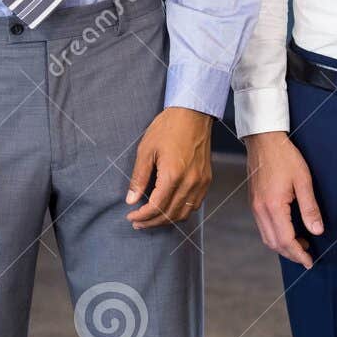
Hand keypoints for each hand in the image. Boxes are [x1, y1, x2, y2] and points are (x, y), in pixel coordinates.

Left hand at [125, 107, 212, 228]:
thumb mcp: (146, 150)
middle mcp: (190, 181)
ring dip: (166, 220)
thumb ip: (139, 178)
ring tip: (152, 219)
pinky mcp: (206, 179)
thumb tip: (131, 200)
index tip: (130, 216)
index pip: (156, 207)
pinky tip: (170, 208)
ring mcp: (201, 181)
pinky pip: (195, 204)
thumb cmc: (168, 128)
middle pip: (170, 214)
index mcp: (173, 174)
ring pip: (184, 213)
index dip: (142, 216)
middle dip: (152, 222)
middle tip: (137, 222)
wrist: (193, 114)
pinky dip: (181, 211)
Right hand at [245, 131, 323, 267]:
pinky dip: (276, 235)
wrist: (264, 140)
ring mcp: (255, 207)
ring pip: (267, 237)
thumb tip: (317, 231)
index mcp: (273, 206)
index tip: (310, 262)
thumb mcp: (304, 180)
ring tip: (301, 245)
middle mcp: (260, 210)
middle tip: (307, 256)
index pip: (285, 240)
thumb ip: (310, 208)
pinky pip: (264, 227)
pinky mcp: (254, 203)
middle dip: (291, 253)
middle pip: (274, 243)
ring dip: (283, 246)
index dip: (299, 254)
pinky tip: (289, 231)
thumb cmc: (285, 157)